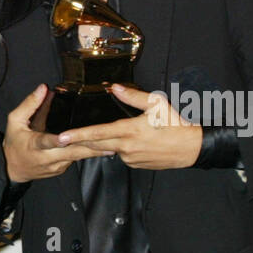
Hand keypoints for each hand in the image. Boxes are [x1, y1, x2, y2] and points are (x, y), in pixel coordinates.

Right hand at [3, 85, 106, 181]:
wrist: (13, 169)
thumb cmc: (14, 143)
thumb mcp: (15, 121)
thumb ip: (30, 104)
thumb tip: (44, 88)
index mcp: (34, 145)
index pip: (46, 142)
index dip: (57, 139)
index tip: (66, 136)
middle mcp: (47, 158)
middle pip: (72, 152)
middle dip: (91, 147)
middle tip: (109, 141)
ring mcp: (56, 166)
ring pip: (78, 157)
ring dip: (95, 150)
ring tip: (114, 144)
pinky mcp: (62, 169)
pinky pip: (77, 159)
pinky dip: (88, 153)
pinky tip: (103, 147)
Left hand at [58, 84, 202, 168]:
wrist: (191, 148)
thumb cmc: (175, 124)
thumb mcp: (156, 103)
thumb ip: (132, 96)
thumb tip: (115, 88)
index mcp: (129, 130)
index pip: (97, 133)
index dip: (77, 135)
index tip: (61, 137)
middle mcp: (126, 147)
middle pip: (95, 145)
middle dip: (79, 142)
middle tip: (64, 139)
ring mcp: (129, 158)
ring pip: (108, 149)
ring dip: (103, 143)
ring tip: (112, 135)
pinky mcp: (134, 164)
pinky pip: (120, 155)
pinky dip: (120, 148)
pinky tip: (132, 142)